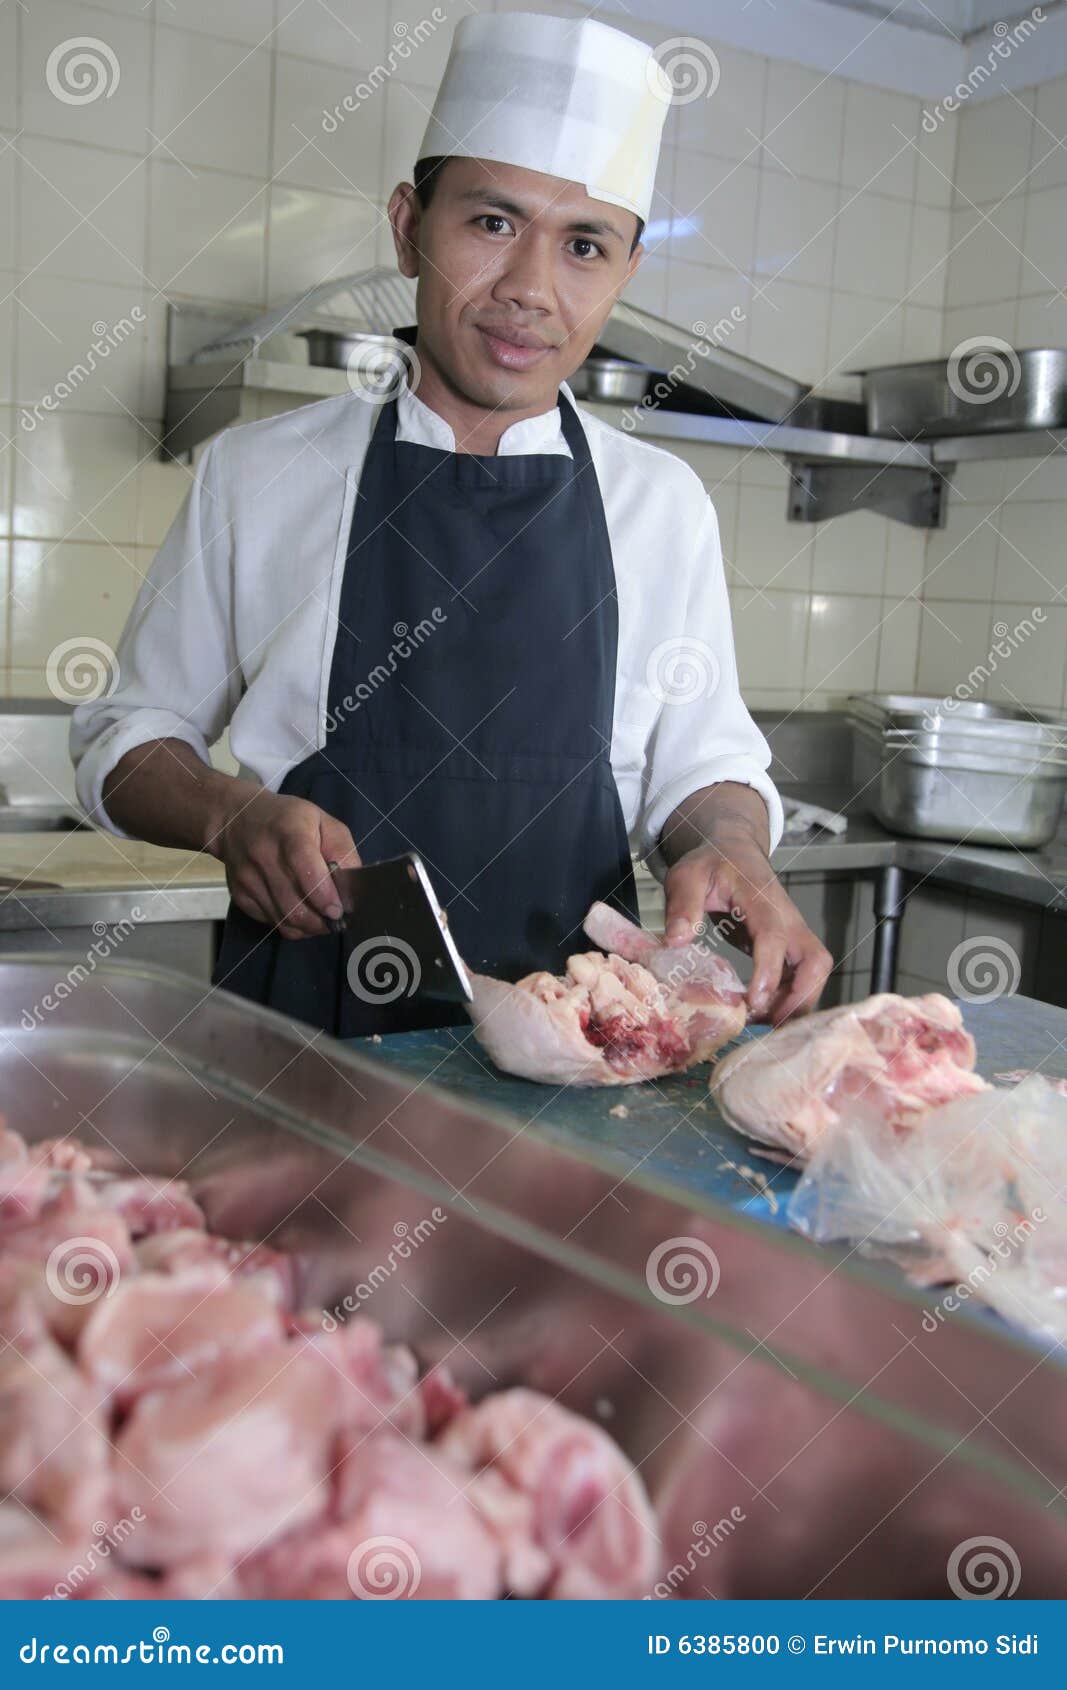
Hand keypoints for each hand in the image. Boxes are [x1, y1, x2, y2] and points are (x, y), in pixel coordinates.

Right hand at [211, 787, 359, 939]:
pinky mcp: (239, 895)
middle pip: (294, 905)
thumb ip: (342, 852)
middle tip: (335, 919)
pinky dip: (291, 926)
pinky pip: (271, 923)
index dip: (323, 895)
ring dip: (309, 927)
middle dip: (320, 921)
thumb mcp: (323, 822)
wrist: (236, 819)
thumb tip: (351, 889)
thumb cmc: (288, 819)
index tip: (338, 910)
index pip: (305, 870)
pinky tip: (301, 913)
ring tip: (322, 919)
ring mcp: (248, 879)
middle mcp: (264, 857)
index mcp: (289, 832)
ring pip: (283, 920)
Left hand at [662, 837, 833, 1024]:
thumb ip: (682, 905)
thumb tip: (675, 942)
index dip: (770, 970)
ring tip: (761, 1024)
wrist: (734, 851)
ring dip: (796, 1004)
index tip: (755, 1001)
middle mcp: (788, 920)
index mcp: (762, 900)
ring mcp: (793, 935)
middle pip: (815, 961)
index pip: (775, 937)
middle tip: (766, 1021)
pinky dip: (790, 1000)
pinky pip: (802, 978)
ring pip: (815, 974)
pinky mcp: (789, 948)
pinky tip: (763, 1015)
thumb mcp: (687, 875)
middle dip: (799, 997)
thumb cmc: (712, 863)